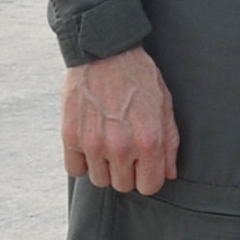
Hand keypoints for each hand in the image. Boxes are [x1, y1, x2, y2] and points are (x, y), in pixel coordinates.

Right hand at [62, 47, 178, 194]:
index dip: (149, 178)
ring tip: (108, 143)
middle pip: (123, 185)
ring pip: (99, 180)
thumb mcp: (165, 106)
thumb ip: (170, 143)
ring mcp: (92, 144)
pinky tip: (90, 144)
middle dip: (128, 172)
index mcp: (148, 141)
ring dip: (105, 167)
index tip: (146, 167)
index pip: (149, 186)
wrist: (105, 53)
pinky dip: (82, 161)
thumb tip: (169, 173)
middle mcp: (120, 147)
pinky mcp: (70, 137)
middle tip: (127, 151)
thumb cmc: (140, 78)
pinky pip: (74, 170)